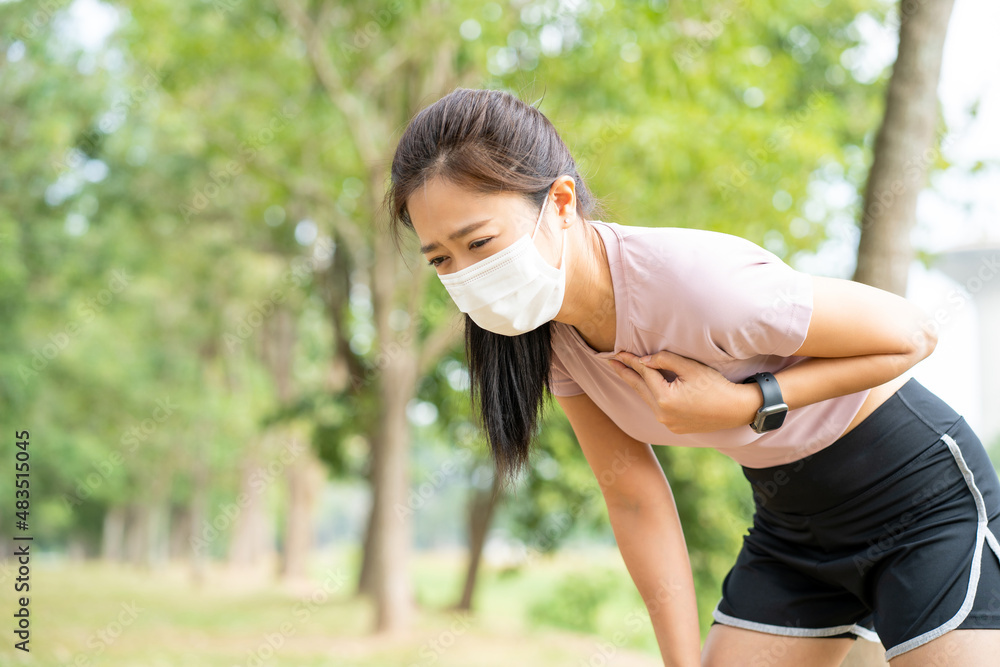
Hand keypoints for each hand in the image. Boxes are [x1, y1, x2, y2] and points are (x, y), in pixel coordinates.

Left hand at [607, 350, 759, 433]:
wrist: (736, 409)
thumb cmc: (716, 386)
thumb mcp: (690, 367)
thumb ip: (665, 360)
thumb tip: (644, 360)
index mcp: (665, 398)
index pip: (644, 374)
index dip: (631, 361)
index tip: (618, 352)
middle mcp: (662, 414)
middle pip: (640, 388)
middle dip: (626, 374)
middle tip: (611, 362)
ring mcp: (668, 423)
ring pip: (648, 399)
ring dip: (638, 385)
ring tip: (625, 373)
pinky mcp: (674, 428)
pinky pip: (657, 409)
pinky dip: (651, 397)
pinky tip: (647, 389)